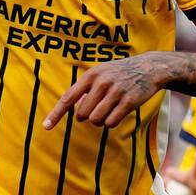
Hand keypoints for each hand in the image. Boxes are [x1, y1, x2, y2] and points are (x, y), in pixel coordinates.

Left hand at [43, 57, 165, 129]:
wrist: (149, 67)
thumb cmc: (120, 72)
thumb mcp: (101, 73)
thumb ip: (86, 89)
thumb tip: (77, 109)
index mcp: (91, 75)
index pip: (68, 98)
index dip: (56, 114)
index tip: (45, 127)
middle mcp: (101, 83)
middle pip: (82, 114)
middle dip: (88, 116)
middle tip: (98, 108)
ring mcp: (116, 92)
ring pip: (96, 120)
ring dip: (100, 120)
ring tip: (109, 110)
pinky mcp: (129, 102)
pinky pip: (111, 123)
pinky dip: (112, 122)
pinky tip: (119, 112)